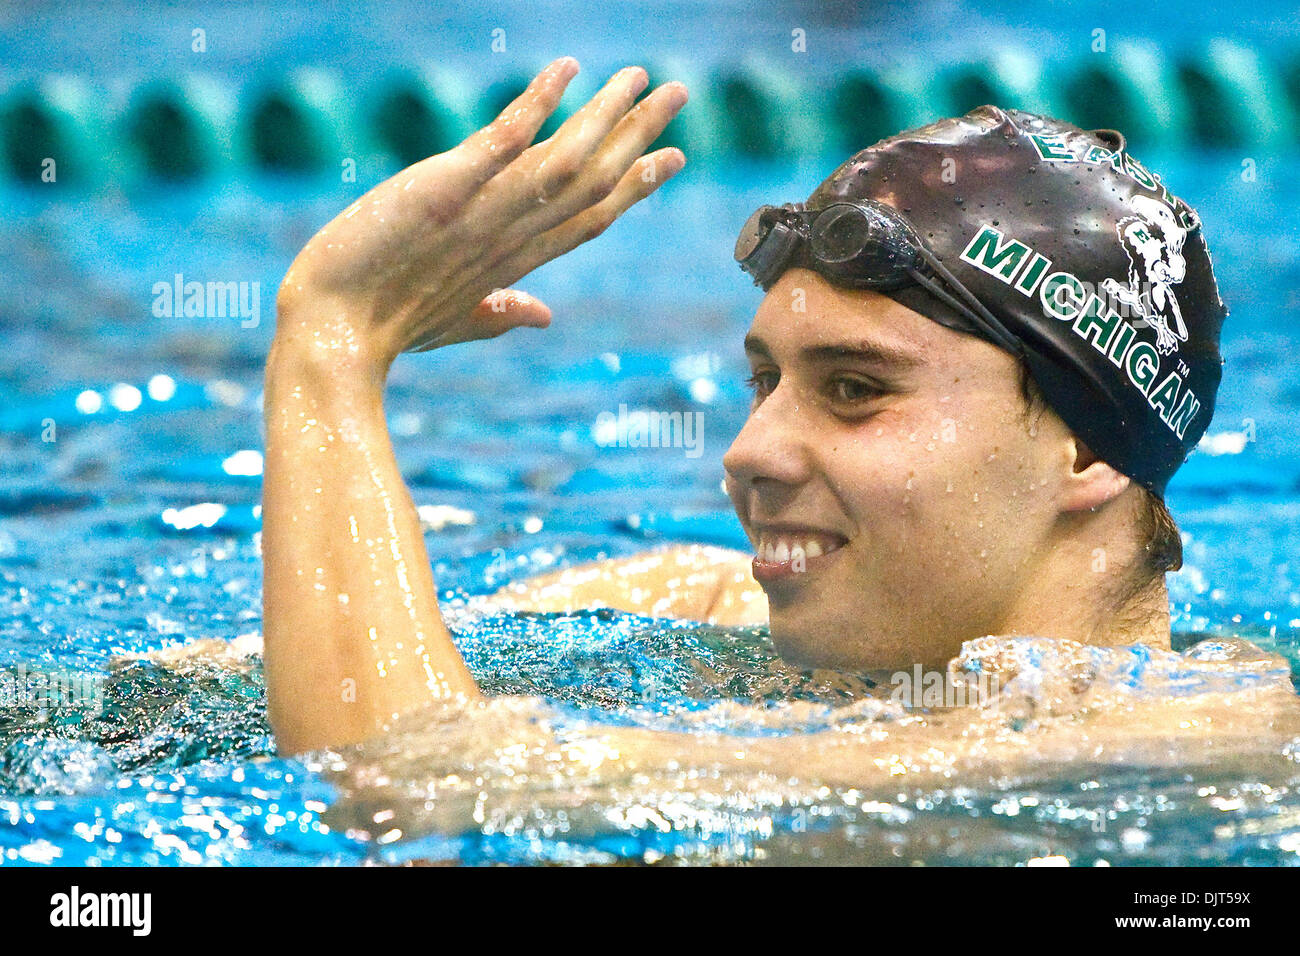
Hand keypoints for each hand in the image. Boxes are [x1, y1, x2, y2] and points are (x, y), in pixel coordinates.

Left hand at [274, 56, 687, 368]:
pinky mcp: (445, 192)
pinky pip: (501, 143)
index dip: (634, 186)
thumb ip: (503, 310)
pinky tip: (566, 70)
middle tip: (679, 92)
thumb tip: (545, 315)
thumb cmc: (386, 326)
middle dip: (638, 136)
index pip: (588, 218)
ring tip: (639, 75)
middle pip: (592, 182)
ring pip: (564, 161)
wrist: (332, 332)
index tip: (671, 156)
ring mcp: (482, 214)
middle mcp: (511, 236)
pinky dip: (536, 105)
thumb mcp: (455, 320)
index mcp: (515, 261)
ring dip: (606, 115)